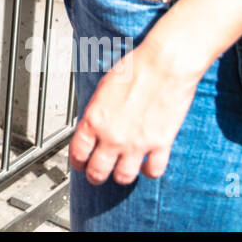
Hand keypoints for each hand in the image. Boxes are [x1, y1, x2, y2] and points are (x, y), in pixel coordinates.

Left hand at [68, 35, 205, 184]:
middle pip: (97, 171)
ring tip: (121, 172)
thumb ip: (97, 112)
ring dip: (120, 176)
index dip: (77, 162)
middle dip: (95, 176)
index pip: (78, 153)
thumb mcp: (104, 89)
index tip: (80, 164)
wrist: (164, 64)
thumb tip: (93, 126)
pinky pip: (153, 170)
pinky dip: (149, 171)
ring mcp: (137, 143)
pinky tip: (147, 165)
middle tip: (96, 175)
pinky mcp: (160, 144)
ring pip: (124, 177)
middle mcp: (113, 136)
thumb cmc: (135, 68)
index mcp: (95, 119)